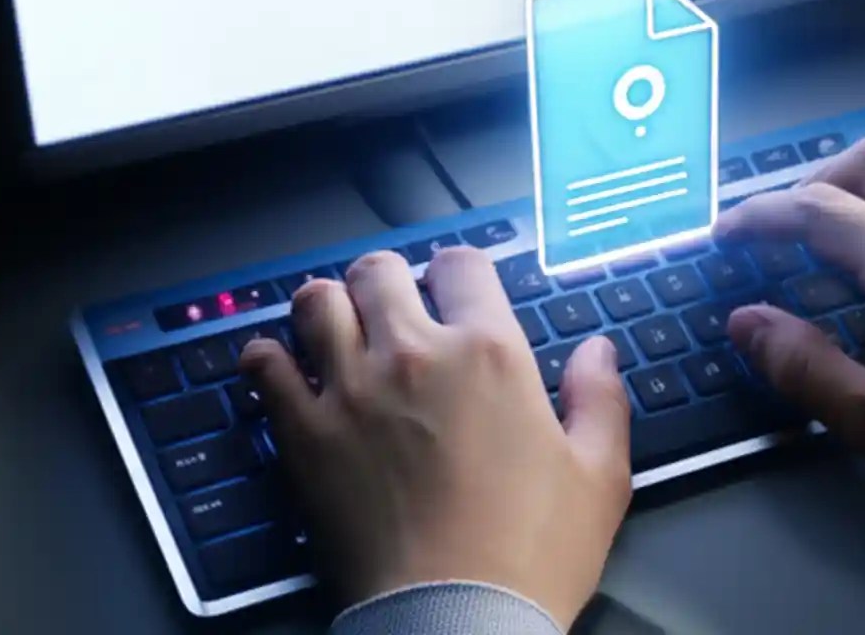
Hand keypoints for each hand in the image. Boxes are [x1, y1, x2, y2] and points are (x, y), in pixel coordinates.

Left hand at [239, 248, 631, 628]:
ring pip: (317, 302)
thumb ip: (599, 400)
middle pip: (379, 271)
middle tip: (394, 310)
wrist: (455, 619)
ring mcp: (351, 389)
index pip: (461, 264)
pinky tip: (283, 369)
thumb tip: (597, 350)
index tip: (456, 292)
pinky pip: (264, 366)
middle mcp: (415, 352)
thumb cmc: (535, 552)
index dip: (458, 272)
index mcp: (489, 352)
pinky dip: (269, 359)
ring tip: (338, 331)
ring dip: (329, 307)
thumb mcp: (599, 477)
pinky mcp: (303, 434)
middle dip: (387, 281)